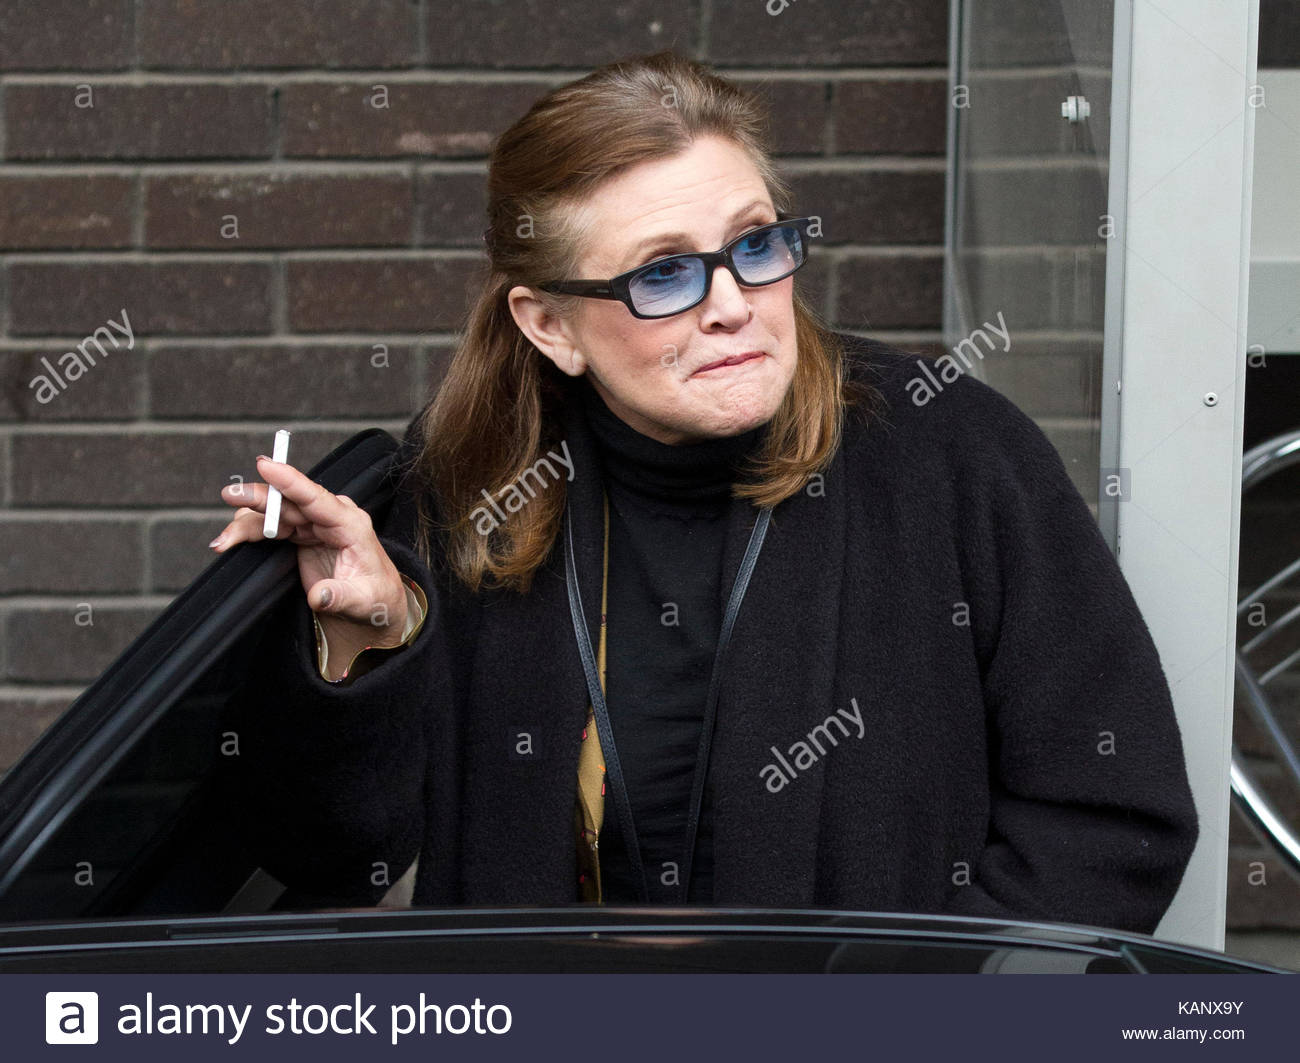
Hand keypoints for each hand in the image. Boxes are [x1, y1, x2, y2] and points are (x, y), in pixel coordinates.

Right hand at [212, 456, 408, 647]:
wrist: (372, 605)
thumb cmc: (374, 597)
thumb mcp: (364, 601)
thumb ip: (340, 597)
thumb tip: (320, 596)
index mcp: (351, 524)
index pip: (317, 498)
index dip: (291, 481)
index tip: (266, 465)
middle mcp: (331, 518)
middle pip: (289, 501)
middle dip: (258, 498)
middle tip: (229, 494)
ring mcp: (313, 525)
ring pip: (274, 514)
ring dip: (246, 523)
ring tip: (223, 541)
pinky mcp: (300, 534)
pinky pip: (270, 527)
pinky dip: (249, 532)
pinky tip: (230, 540)